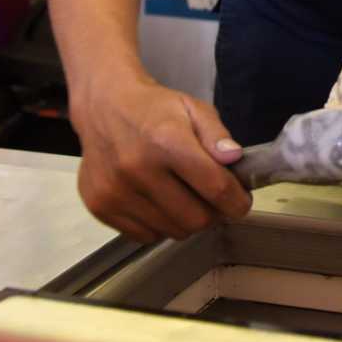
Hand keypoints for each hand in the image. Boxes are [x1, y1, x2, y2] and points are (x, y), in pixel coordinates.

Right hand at [70, 71, 250, 241]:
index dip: (237, 201)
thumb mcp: (193, 108)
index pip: (215, 188)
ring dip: (186, 220)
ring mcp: (116, 191)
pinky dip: (159, 225)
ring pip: (171, 231)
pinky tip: (159, 202)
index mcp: (167, 141)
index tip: (241, 202)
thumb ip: (217, 136)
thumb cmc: (153, 108)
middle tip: (212, 199)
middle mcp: (138, 169)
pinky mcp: (100, 205)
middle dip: (213, 213)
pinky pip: (145, 236)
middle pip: (195, 218)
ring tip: (183, 196)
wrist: (103, 105)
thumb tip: (234, 160)